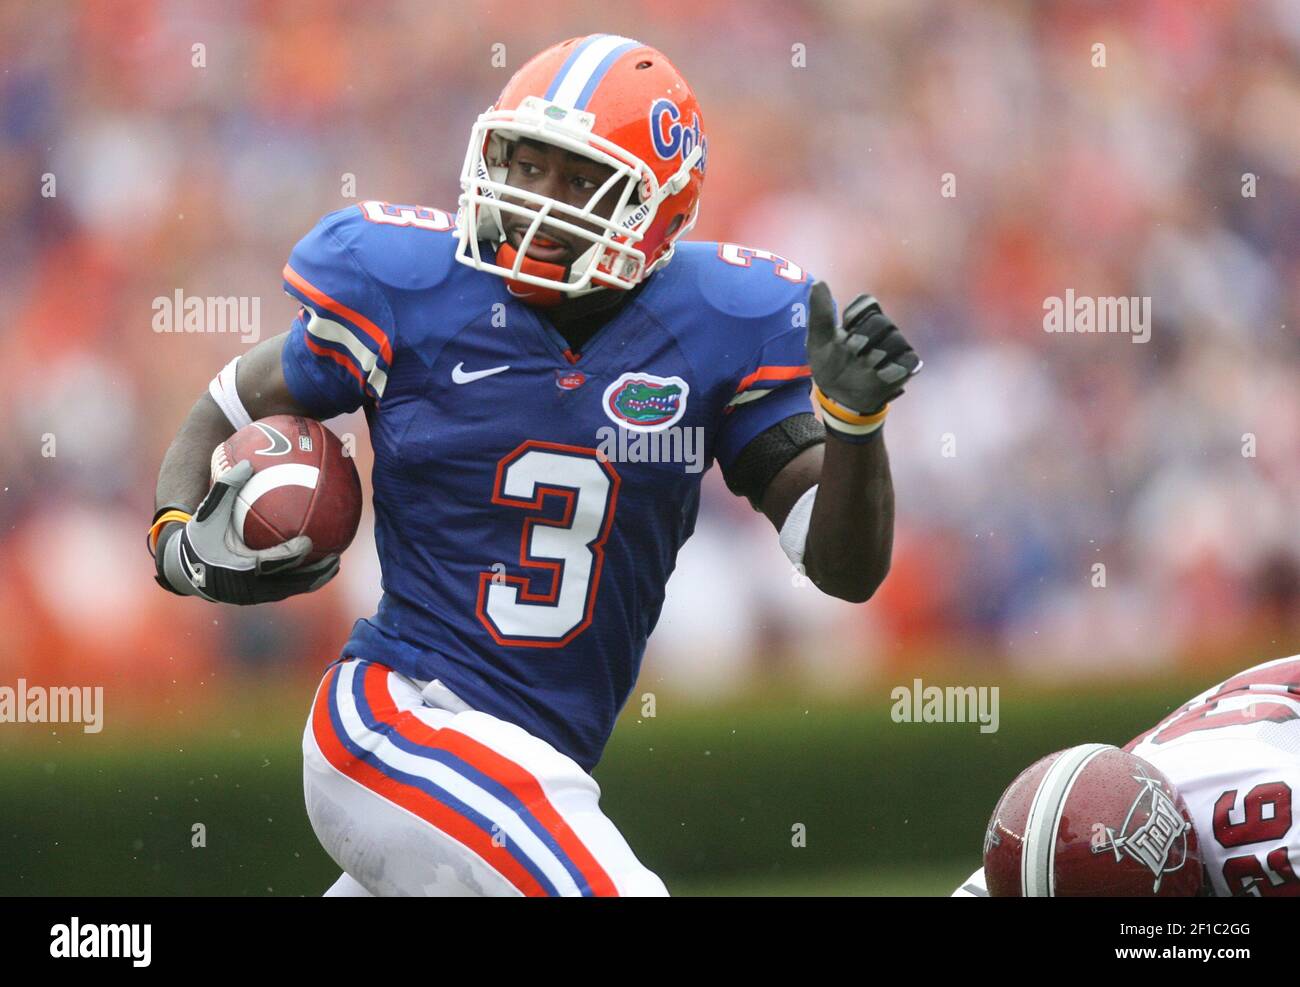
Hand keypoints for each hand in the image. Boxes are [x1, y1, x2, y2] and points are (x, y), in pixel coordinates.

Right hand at [155, 460, 339, 604]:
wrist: (184, 570)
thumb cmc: (199, 538)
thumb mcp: (208, 513)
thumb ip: (227, 488)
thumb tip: (247, 462)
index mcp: (238, 568)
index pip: (270, 563)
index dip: (290, 555)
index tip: (308, 542)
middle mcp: (250, 587)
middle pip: (290, 584)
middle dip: (314, 573)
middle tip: (335, 558)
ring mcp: (256, 595)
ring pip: (292, 589)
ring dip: (314, 579)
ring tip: (335, 564)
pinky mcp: (260, 596)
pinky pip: (287, 587)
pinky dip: (303, 578)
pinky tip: (318, 563)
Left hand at [806, 280, 920, 439]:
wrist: (840, 395)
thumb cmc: (829, 364)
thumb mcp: (819, 340)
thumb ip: (821, 312)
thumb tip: (818, 282)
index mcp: (863, 317)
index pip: (866, 304)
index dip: (853, 319)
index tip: (842, 332)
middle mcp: (883, 327)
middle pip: (880, 322)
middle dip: (861, 340)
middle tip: (851, 354)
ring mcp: (897, 345)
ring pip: (893, 340)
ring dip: (873, 356)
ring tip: (862, 366)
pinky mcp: (907, 365)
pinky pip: (906, 360)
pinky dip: (889, 369)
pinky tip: (877, 375)